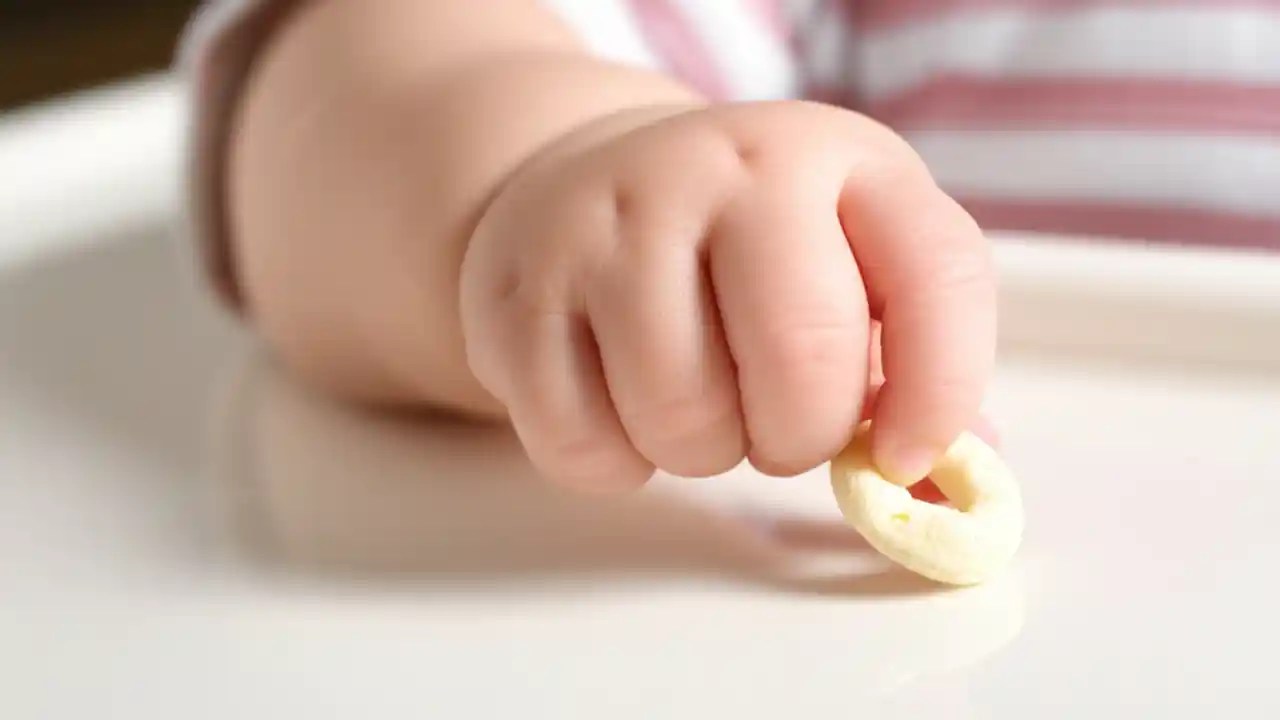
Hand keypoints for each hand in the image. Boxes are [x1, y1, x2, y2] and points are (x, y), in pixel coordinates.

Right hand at [460, 101, 995, 491]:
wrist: (580, 185)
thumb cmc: (738, 246)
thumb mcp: (847, 259)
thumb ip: (913, 360)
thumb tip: (952, 482)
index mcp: (834, 156)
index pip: (937, 276)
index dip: (941, 393)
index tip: (904, 457)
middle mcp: (722, 169)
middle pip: (802, 361)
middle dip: (799, 436)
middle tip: (777, 420)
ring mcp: (608, 223)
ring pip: (684, 419)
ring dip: (702, 452)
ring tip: (695, 397)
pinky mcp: (520, 292)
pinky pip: (584, 445)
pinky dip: (616, 462)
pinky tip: (619, 401)